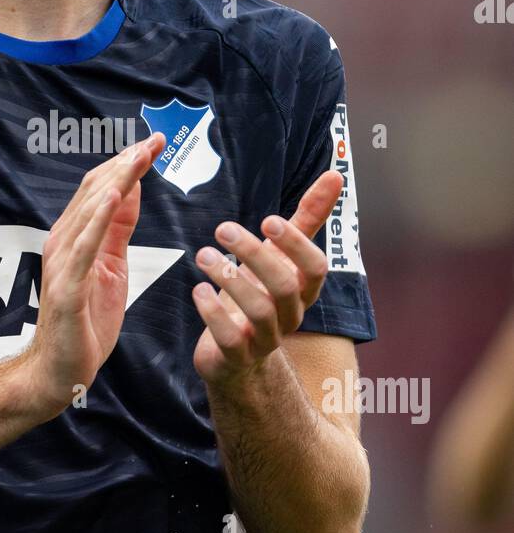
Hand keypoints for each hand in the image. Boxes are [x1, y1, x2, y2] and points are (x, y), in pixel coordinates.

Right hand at [21, 132, 165, 415]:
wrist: (61, 369)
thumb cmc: (86, 320)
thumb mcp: (112, 266)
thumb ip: (118, 228)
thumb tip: (131, 188)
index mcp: (74, 235)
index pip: (100, 187)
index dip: (127, 163)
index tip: (154, 142)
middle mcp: (63, 241)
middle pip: (95, 190)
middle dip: (127, 163)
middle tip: (154, 140)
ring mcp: (63, 263)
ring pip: (89, 210)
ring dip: (117, 180)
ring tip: (140, 156)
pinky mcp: (67, 287)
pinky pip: (83, 248)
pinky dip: (97, 219)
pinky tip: (114, 197)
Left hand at [192, 170, 342, 388]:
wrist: (237, 356)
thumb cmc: (261, 294)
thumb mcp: (282, 255)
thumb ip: (307, 218)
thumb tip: (335, 175)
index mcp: (303, 289)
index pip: (316, 269)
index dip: (296, 245)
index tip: (268, 220)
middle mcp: (289, 315)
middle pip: (284, 287)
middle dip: (254, 255)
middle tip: (223, 229)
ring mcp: (264, 339)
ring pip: (258, 311)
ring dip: (229, 280)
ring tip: (203, 255)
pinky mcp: (236, 357)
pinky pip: (230, 339)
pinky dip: (213, 314)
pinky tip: (198, 290)